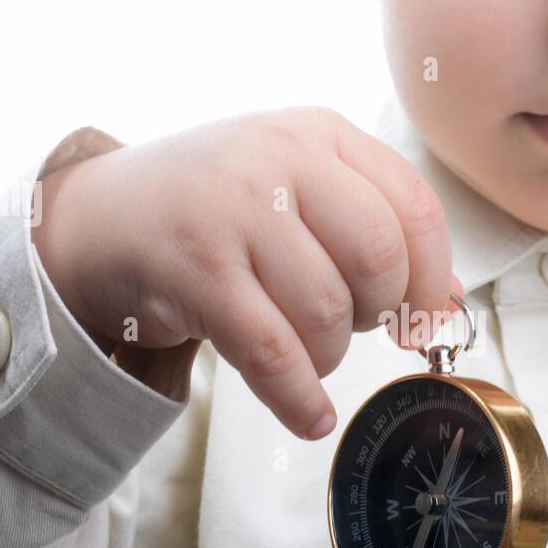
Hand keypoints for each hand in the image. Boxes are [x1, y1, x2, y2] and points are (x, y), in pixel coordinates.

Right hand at [33, 107, 463, 439]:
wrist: (98, 217)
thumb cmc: (213, 209)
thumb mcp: (296, 190)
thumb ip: (372, 225)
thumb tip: (449, 296)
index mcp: (318, 134)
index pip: (413, 207)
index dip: (432, 279)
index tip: (425, 322)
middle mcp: (278, 159)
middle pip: (378, 257)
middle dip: (378, 314)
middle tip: (353, 328)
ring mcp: (232, 211)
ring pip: (326, 310)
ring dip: (328, 355)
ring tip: (305, 353)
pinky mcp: (196, 271)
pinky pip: (274, 353)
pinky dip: (300, 397)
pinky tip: (308, 414)